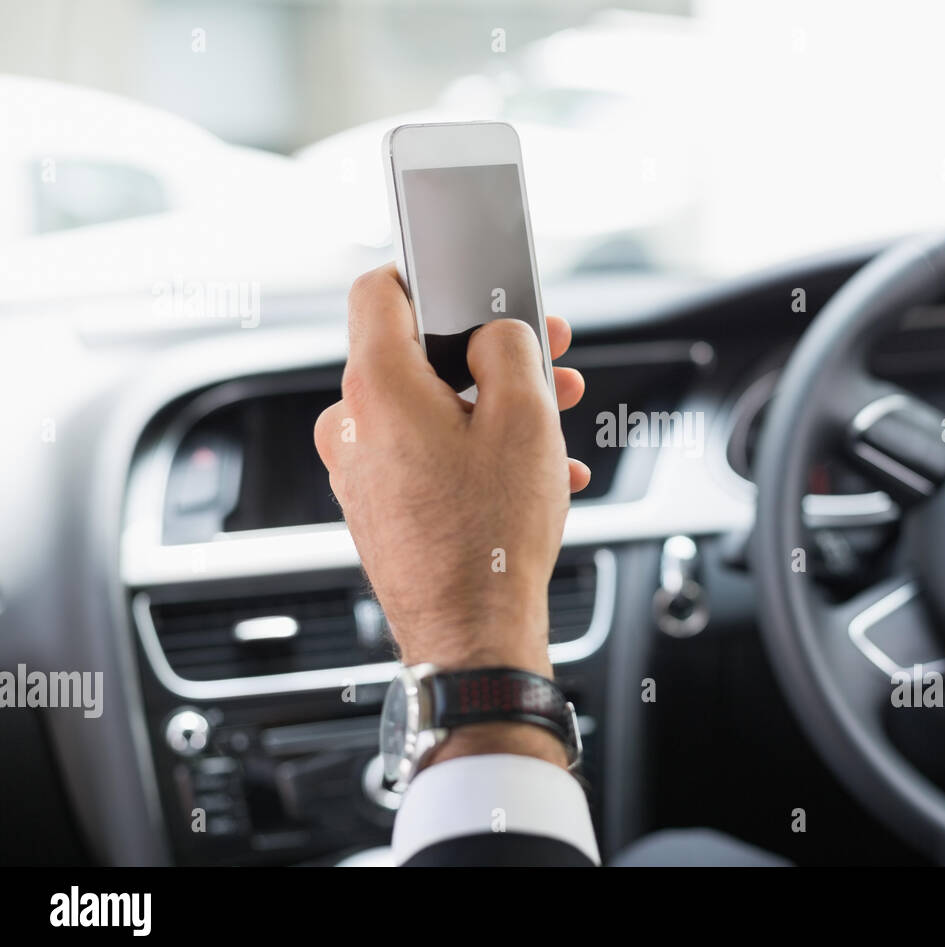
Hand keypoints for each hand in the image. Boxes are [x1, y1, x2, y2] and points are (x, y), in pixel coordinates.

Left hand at [314, 265, 587, 763]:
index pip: (379, 288)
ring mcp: (360, 470)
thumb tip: (493, 334)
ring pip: (427, 407)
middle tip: (548, 359)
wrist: (472, 634)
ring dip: (490, 404)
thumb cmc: (491, 537)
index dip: (433, 274)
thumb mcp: (524, 417)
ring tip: (552, 422)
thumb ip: (508, 346)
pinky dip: (474, 449)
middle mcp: (352, 426)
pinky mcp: (376, 505)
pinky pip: (425, 453)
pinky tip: (532, 471)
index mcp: (376, 387)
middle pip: (415, 353)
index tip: (474, 283)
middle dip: (488, 352)